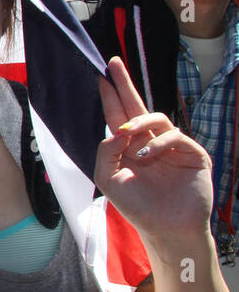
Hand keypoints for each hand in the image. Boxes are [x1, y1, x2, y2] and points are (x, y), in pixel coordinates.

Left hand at [96, 57, 212, 246]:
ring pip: (156, 118)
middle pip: (137, 106)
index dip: (110, 96)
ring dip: (138, 122)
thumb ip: (106, 150)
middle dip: (124, 84)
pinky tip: (147, 155)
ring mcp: (172, 146)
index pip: (118, 115)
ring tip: (128, 134)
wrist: (166, 228)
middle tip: (113, 63)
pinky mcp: (192, 153)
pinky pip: (174, 135)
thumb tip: (117, 128)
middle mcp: (150, 142)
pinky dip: (158, 142)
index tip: (100, 76)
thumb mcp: (109, 177)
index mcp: (129, 147)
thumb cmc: (137, 206)